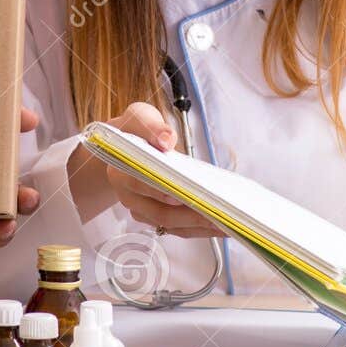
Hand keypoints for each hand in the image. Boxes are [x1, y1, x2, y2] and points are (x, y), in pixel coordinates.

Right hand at [94, 101, 218, 237]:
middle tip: (217, 212)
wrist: (129, 144)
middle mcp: (128, 196)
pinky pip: (178, 228)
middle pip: (160, 212)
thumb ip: (152, 127)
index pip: (141, 185)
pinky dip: (199, 228)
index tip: (186, 194)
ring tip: (226, 222)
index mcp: (120, 171)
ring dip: (199, 226)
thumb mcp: (141, 118)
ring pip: (171, 225)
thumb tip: (166, 140)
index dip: (163, 191)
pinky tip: (219, 223)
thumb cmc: (137, 131)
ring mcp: (142, 210)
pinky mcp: (155, 218)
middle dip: (190, 214)